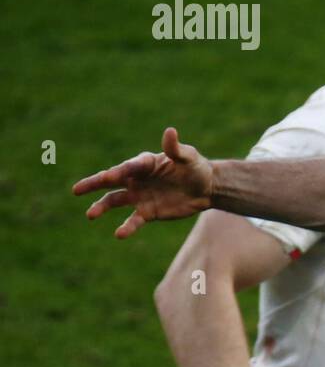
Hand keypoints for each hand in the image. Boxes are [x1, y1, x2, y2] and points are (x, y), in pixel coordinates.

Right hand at [73, 127, 213, 237]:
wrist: (206, 188)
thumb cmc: (195, 168)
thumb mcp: (188, 157)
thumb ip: (175, 148)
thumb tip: (170, 131)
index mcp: (144, 163)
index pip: (128, 167)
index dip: (120, 171)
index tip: (110, 176)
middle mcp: (136, 179)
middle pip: (110, 181)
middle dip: (94, 184)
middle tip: (76, 190)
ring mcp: (139, 196)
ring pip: (114, 201)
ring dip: (102, 207)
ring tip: (90, 214)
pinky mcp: (147, 212)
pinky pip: (133, 220)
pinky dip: (126, 227)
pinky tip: (119, 234)